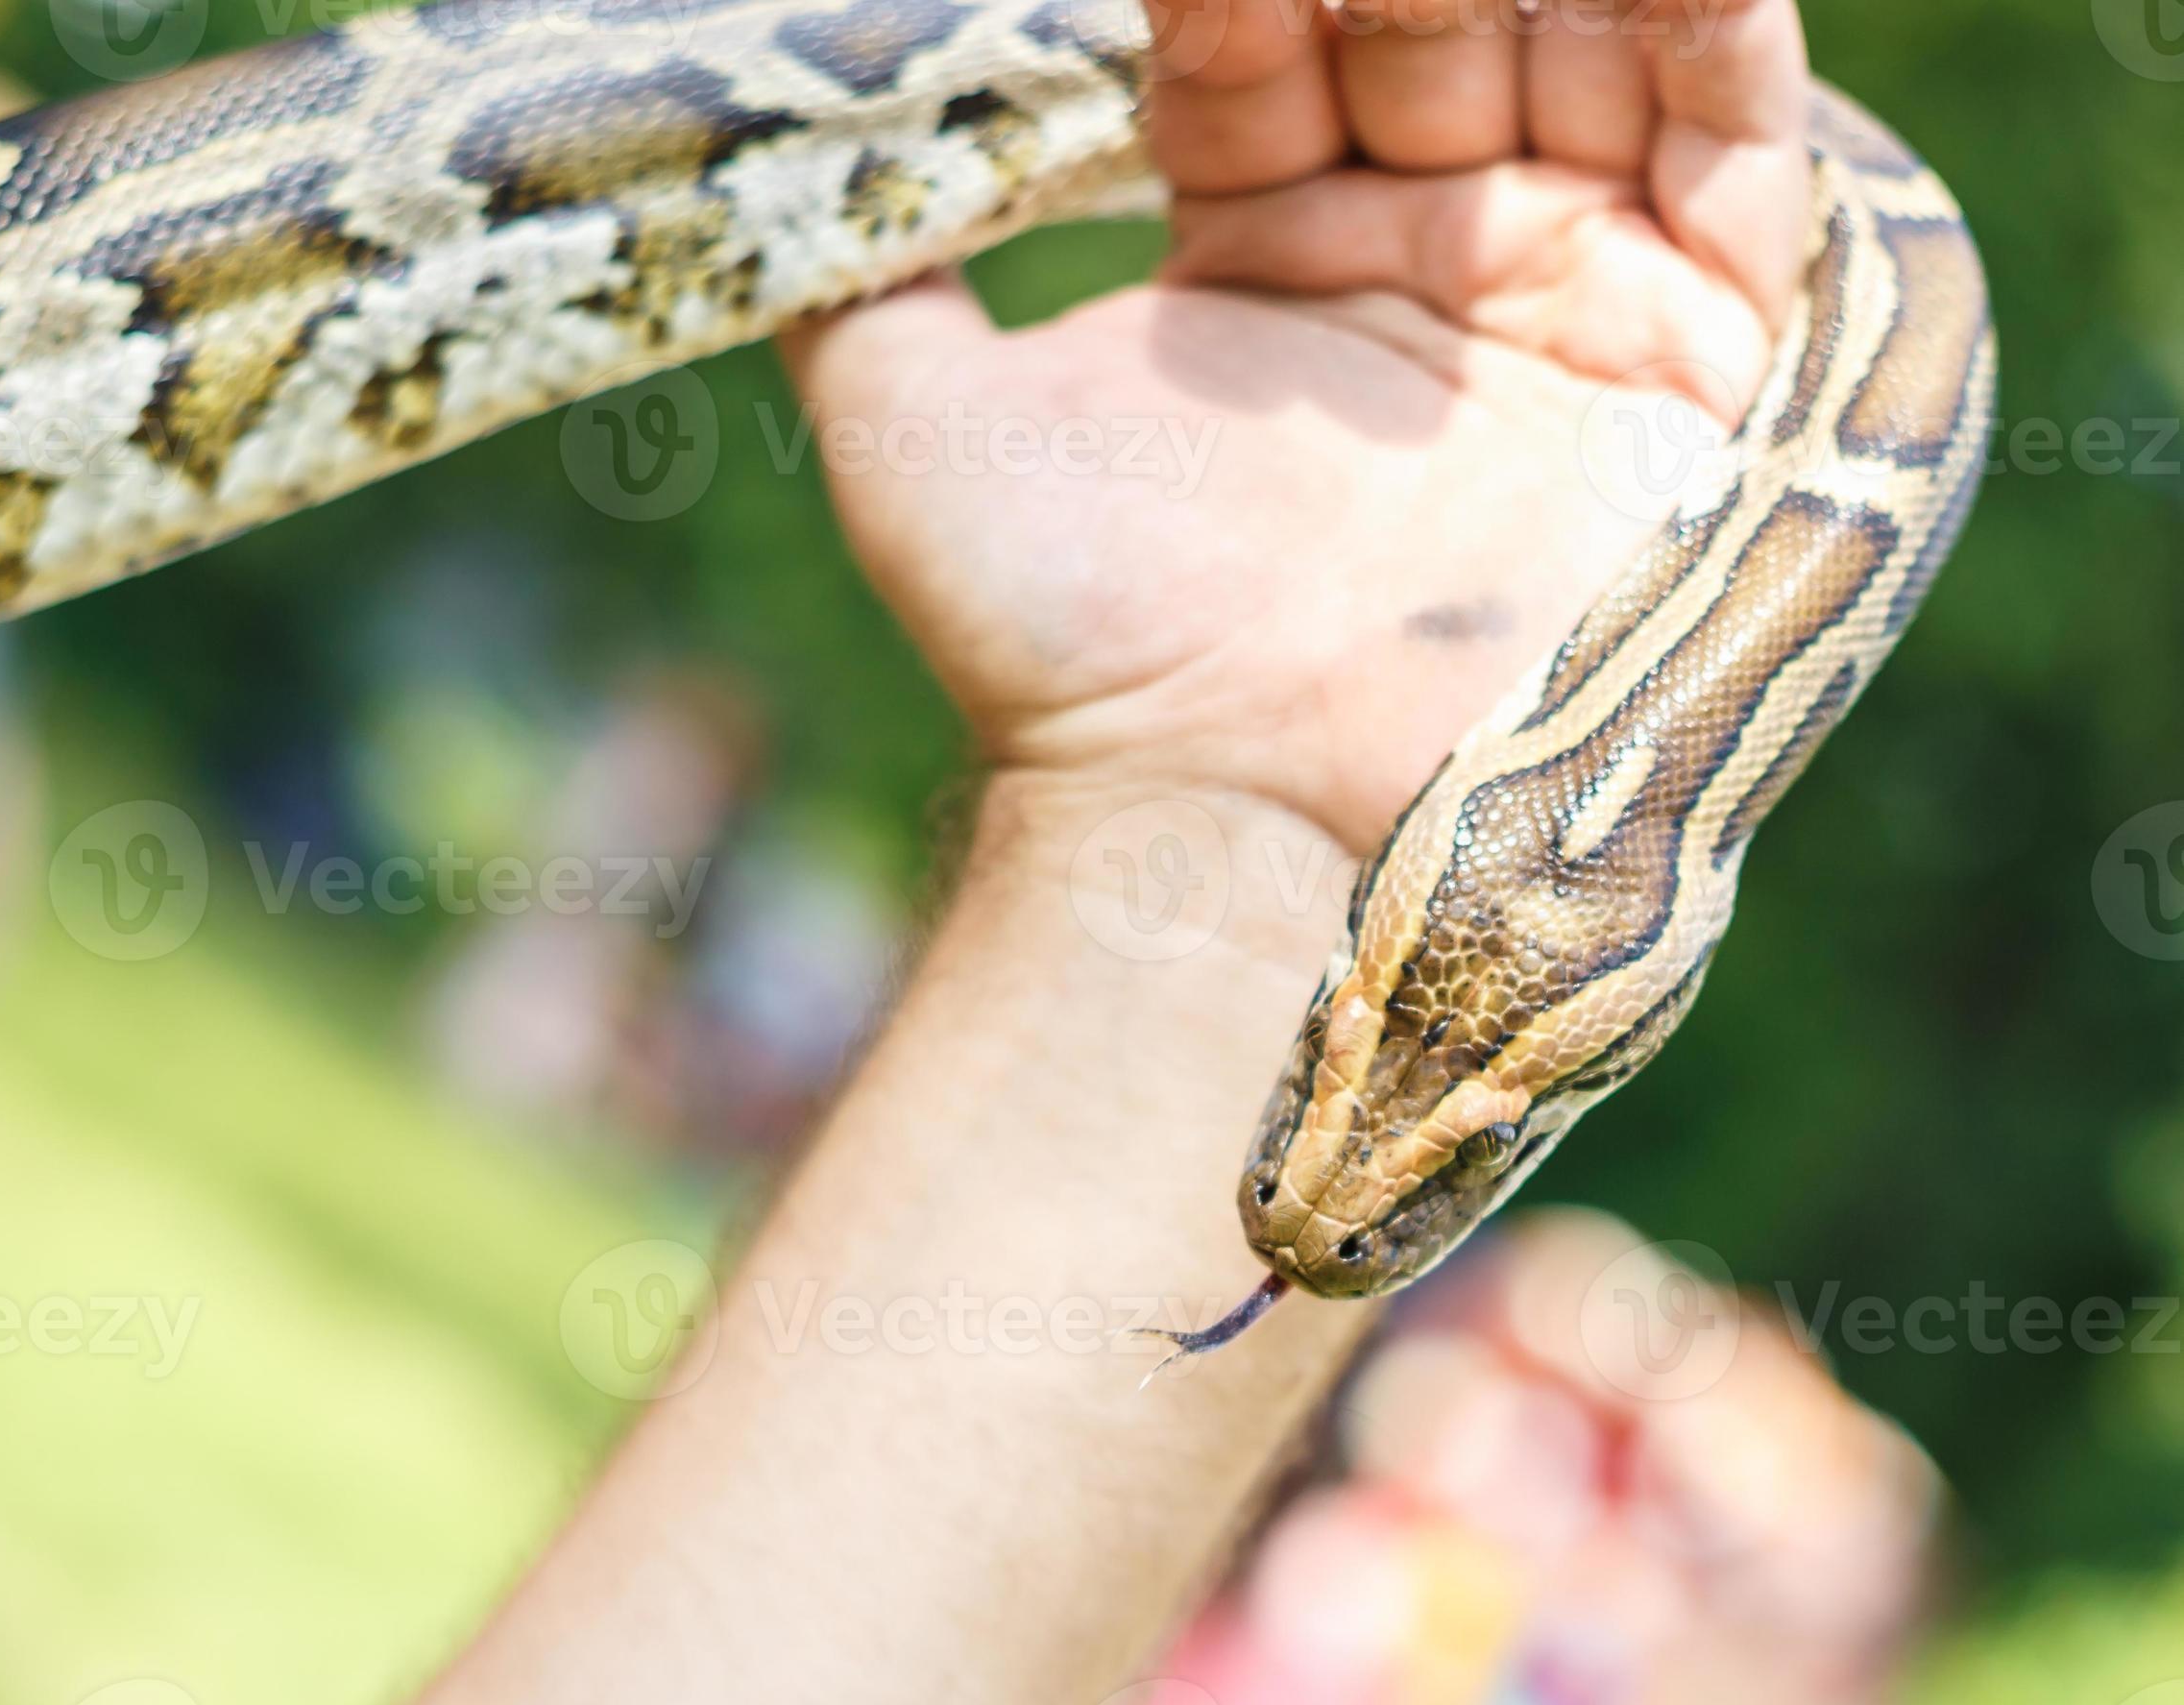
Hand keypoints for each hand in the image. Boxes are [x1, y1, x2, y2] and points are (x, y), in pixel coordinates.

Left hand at [780, 0, 1812, 853]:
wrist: (1225, 810)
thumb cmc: (1065, 642)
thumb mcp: (911, 422)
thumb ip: (861, 265)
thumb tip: (778, 142)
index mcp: (1259, 240)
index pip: (1252, 38)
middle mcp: (1422, 248)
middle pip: (1432, 16)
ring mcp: (1570, 291)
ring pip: (1590, 49)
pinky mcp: (1704, 355)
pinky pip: (1740, 153)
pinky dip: (1721, 30)